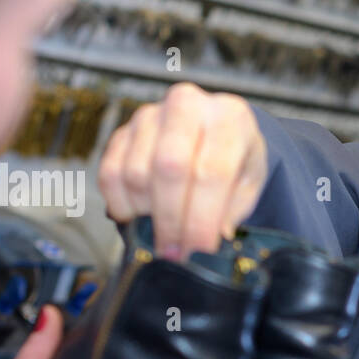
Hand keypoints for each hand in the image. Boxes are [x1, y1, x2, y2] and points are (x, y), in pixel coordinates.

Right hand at [98, 82, 267, 258]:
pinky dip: (121, 204)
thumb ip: (231, 212)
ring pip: (135, 173)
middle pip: (169, 167)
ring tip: (165, 233)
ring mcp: (150, 116)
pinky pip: (110, 174)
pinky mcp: (123, 132)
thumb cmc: (235, 158)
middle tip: (176, 252)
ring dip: (147, 214)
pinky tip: (140, 218)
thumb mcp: (248, 183)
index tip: (197, 250)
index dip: (201, 218)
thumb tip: (207, 249)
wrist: (215, 132)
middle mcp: (187, 106)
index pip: (211, 171)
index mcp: (228, 117)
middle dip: (171, 220)